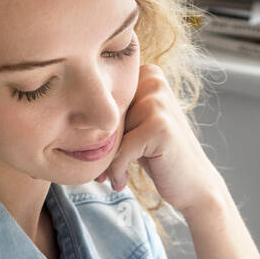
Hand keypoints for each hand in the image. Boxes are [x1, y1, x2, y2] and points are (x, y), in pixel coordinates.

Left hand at [94, 64, 224, 216]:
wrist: (195, 186)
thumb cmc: (160, 157)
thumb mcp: (135, 126)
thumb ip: (112, 111)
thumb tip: (64, 112)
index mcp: (147, 73)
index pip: (100, 97)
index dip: (94, 126)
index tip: (93, 151)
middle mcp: (152, 80)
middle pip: (103, 114)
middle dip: (97, 145)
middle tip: (99, 170)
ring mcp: (157, 101)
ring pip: (109, 134)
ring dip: (104, 160)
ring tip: (114, 176)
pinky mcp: (158, 126)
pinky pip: (119, 152)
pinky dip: (116, 171)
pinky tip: (123, 182)